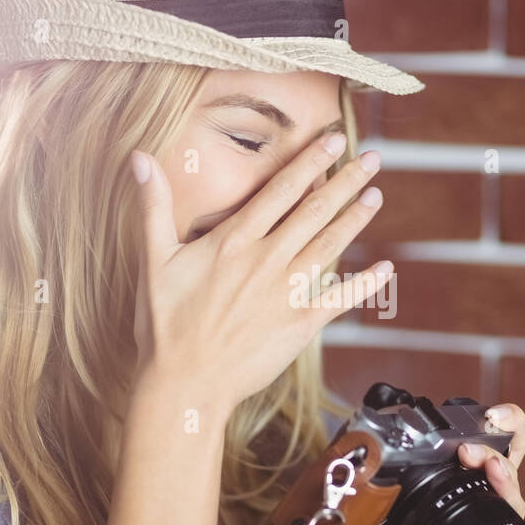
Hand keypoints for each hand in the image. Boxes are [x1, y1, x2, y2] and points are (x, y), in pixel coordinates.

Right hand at [128, 136, 388, 412]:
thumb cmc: (164, 325)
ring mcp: (286, 293)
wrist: (185, 383)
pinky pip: (339, 299)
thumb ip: (152, 206)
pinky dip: (364, 284)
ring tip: (376, 196)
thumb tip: (138, 158)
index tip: (333, 140)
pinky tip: (385, 269)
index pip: (280, 191)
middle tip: (371, 159)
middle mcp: (266, 261)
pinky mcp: (299, 325)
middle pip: (314, 212)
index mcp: (233, 241)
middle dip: (346, 182)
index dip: (310, 163)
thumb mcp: (153, 260)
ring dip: (355, 221)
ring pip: (330, 247)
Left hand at [394, 403, 524, 524]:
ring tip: (493, 469)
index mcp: (479, 507)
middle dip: (490, 454)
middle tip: (468, 450)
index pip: (488, 463)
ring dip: (506, 483)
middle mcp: (502, 517)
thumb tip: (374, 507)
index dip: (485, 440)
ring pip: (516, 503)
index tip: (472, 424)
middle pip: (506, 473)